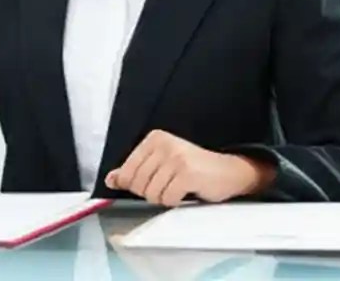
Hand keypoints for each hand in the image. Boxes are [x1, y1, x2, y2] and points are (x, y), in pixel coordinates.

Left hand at [105, 130, 274, 206]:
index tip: (151, 183)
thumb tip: (111, 180)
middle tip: (168, 186)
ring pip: (151, 193)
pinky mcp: (187, 173)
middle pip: (138, 184)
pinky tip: (187, 192)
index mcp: (154, 139)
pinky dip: (176, 201)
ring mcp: (176, 158)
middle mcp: (164, 145)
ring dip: (164, 198)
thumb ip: (134, 170)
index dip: (135, 185)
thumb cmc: (193, 169)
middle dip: (151, 192)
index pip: (127, 171)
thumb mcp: (161, 164)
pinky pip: (167, 199)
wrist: (228, 171)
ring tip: (178, 188)